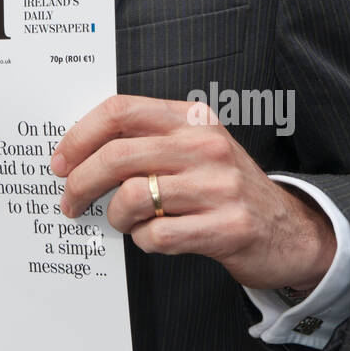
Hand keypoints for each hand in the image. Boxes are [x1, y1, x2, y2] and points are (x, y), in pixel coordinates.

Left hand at [49, 95, 335, 291]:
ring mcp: (218, 185)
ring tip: (125, 222)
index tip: (60, 161)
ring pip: (132, 196)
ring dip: (117, 217)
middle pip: (117, 154)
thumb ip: (146, 141)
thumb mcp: (193, 148)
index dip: (80, 136)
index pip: (120, 110)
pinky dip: (144, 241)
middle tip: (70, 202)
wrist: (289, 229)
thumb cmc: (225, 188)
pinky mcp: (227, 226)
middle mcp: (205, 145)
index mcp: (191, 118)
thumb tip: (78, 153)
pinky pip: (157, 235)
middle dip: (81, 182)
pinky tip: (155, 237)